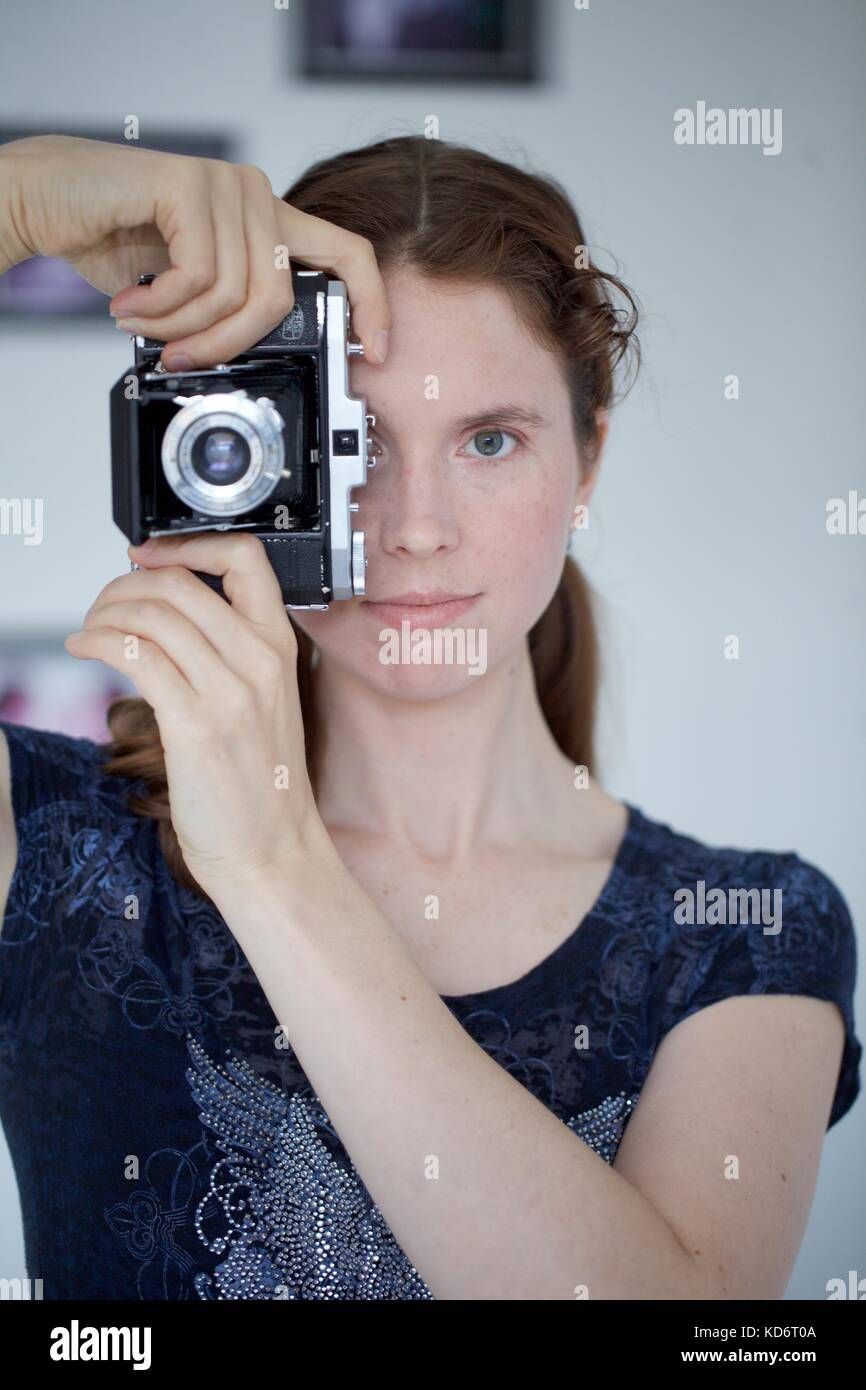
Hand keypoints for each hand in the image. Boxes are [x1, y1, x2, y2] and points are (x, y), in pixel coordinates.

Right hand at [0, 133, 389, 367]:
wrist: (45, 202)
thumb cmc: (113, 243)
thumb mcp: (190, 288)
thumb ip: (232, 308)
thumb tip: (259, 358)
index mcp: (267, 219)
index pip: (347, 254)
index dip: (371, 304)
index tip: (376, 351)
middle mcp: (256, 195)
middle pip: (277, 298)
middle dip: (225, 344)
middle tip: (178, 358)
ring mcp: (227, 185)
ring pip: (234, 294)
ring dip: (178, 327)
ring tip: (140, 321)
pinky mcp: (192, 186)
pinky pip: (198, 277)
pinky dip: (160, 305)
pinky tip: (130, 299)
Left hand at [64, 532, 324, 899]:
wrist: (271, 849)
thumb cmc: (260, 782)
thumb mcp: (263, 700)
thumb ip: (229, 652)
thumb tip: (165, 609)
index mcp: (279, 647)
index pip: (246, 558)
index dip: (189, 543)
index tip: (149, 553)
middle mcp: (259, 662)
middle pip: (181, 582)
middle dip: (125, 583)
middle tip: (104, 605)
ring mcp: (230, 693)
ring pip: (153, 615)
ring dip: (104, 613)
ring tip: (89, 632)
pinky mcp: (195, 726)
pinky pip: (136, 657)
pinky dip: (99, 643)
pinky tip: (87, 650)